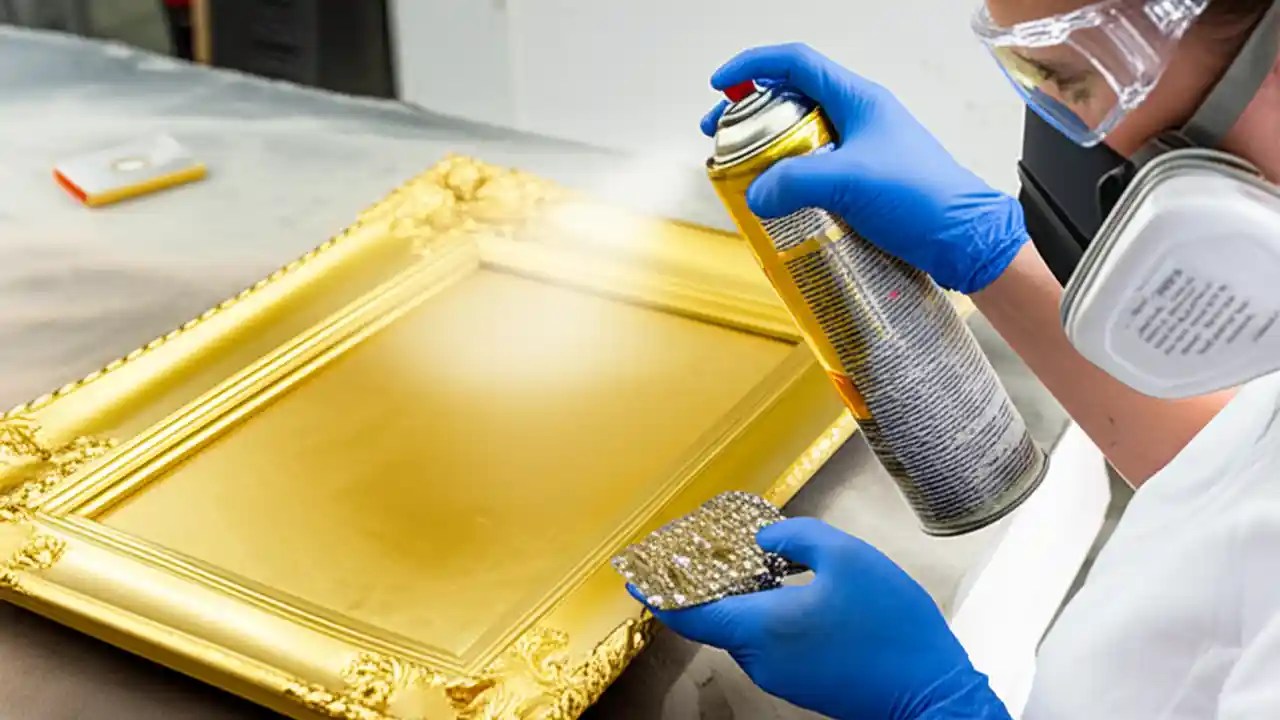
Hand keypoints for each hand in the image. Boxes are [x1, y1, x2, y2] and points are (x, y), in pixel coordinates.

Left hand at [632, 518, 1009, 719]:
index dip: (657, 593)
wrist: (932, 694)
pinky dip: (767, 613)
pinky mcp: (802, 682)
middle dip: (708, 583)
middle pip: (716, 618)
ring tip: (759, 559)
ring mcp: (781, 675)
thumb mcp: (848, 558)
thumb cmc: (892, 630)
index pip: (687, 616)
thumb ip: (797, 538)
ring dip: (743, 596)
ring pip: (745, 629)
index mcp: (760, 628)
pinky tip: (792, 588)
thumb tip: (766, 542)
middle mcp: (761, 658)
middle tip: (710, 546)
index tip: (636, 574)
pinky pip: (769, 642)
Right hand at [703, 44, 1026, 294]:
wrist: (964, 240)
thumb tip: (754, 193)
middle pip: (793, 99)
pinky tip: (779, 201)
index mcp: (858, 100)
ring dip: (769, 148)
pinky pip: (817, 169)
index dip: (752, 67)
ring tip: (743, 171)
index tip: (720, 86)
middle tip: (721, 134)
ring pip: (803, 136)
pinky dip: (791, 178)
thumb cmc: (922, 199)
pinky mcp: (866, 182)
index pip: (796, 63)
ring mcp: (864, 150)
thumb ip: (794, 182)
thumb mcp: (850, 183)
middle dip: (751, 112)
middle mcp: (860, 118)